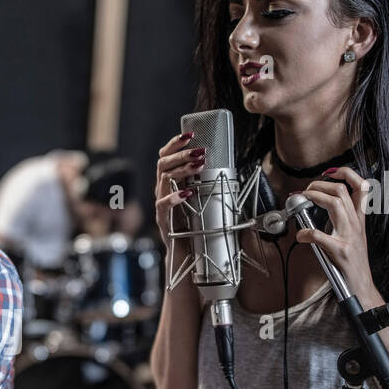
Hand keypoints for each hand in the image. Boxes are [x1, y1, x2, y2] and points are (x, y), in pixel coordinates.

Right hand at [154, 131, 206, 247]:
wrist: (187, 254)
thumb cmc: (196, 225)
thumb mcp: (202, 199)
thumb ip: (206, 184)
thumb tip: (227, 167)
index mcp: (170, 183)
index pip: (165, 157)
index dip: (175, 144)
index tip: (190, 134)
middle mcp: (163, 190)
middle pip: (163, 164)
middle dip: (181, 154)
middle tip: (200, 151)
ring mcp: (161, 205)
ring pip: (164, 179)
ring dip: (182, 170)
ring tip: (199, 165)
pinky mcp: (162, 220)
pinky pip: (163, 205)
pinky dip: (174, 197)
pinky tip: (187, 192)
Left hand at [296, 166, 383, 305]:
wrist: (361, 286)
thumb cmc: (351, 262)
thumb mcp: (351, 235)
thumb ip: (340, 219)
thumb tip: (316, 208)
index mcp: (360, 219)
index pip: (362, 187)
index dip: (347, 174)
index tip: (330, 172)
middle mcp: (356, 224)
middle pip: (343, 192)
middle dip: (321, 185)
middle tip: (307, 189)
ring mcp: (350, 236)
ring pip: (336, 205)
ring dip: (315, 197)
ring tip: (304, 200)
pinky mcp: (340, 251)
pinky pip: (320, 236)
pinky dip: (306, 234)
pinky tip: (300, 236)